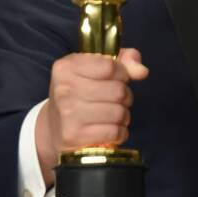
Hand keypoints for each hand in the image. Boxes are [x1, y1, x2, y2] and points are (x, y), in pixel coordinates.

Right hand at [34, 49, 148, 187]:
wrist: (55, 127)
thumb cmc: (81, 93)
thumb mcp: (95, 68)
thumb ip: (123, 60)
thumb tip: (142, 71)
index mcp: (66, 67)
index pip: (111, 66)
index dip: (121, 74)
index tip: (116, 79)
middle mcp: (63, 89)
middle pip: (118, 90)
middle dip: (125, 96)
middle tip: (116, 101)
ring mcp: (67, 113)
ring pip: (119, 112)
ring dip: (123, 116)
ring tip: (113, 116)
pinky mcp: (74, 135)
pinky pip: (114, 132)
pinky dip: (120, 133)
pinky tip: (111, 130)